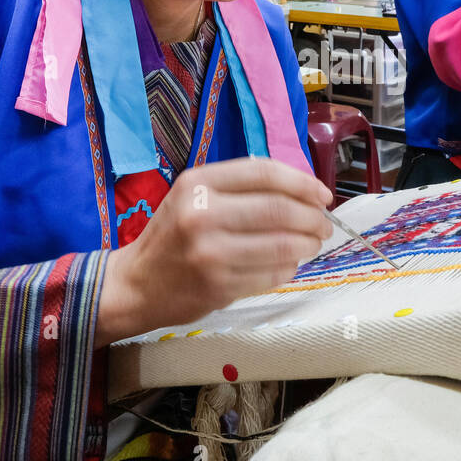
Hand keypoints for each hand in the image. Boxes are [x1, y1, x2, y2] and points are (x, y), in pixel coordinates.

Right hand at [93, 158, 333, 347]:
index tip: (323, 195)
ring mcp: (210, 254)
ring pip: (282, 245)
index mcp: (198, 183)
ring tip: (312, 244)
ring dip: (308, 245)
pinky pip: (271, 275)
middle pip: (280, 209)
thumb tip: (304, 190)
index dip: (303, 183)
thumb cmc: (173, 235)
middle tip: (324, 225)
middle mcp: (202, 215)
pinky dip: (289, 269)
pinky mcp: (218, 287)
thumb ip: (241, 187)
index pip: (265, 173)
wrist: (136, 284)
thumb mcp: (195, 196)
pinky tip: (289, 265)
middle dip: (313, 218)